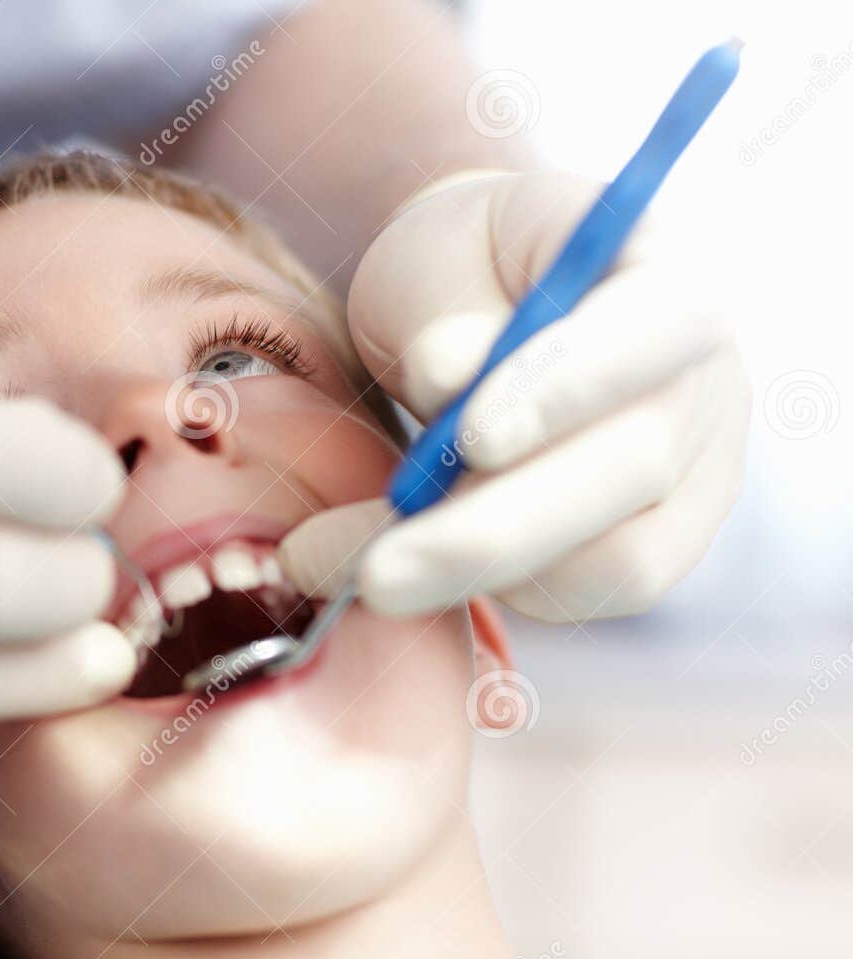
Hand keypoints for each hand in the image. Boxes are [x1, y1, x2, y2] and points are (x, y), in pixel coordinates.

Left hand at [280, 171, 748, 620]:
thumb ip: (441, 310)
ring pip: (617, 559)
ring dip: (481, 574)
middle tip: (377, 574)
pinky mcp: (656, 545)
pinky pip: (586, 594)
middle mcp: (703, 380)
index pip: (662, 325)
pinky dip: (496, 591)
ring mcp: (694, 472)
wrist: (475, 311)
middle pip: (635, 468)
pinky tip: (419, 565)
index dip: (574, 386)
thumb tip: (451, 375)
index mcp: (665, 274)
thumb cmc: (453, 272)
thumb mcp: (427, 257)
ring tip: (364, 565)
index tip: (473, 438)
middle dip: (496, 530)